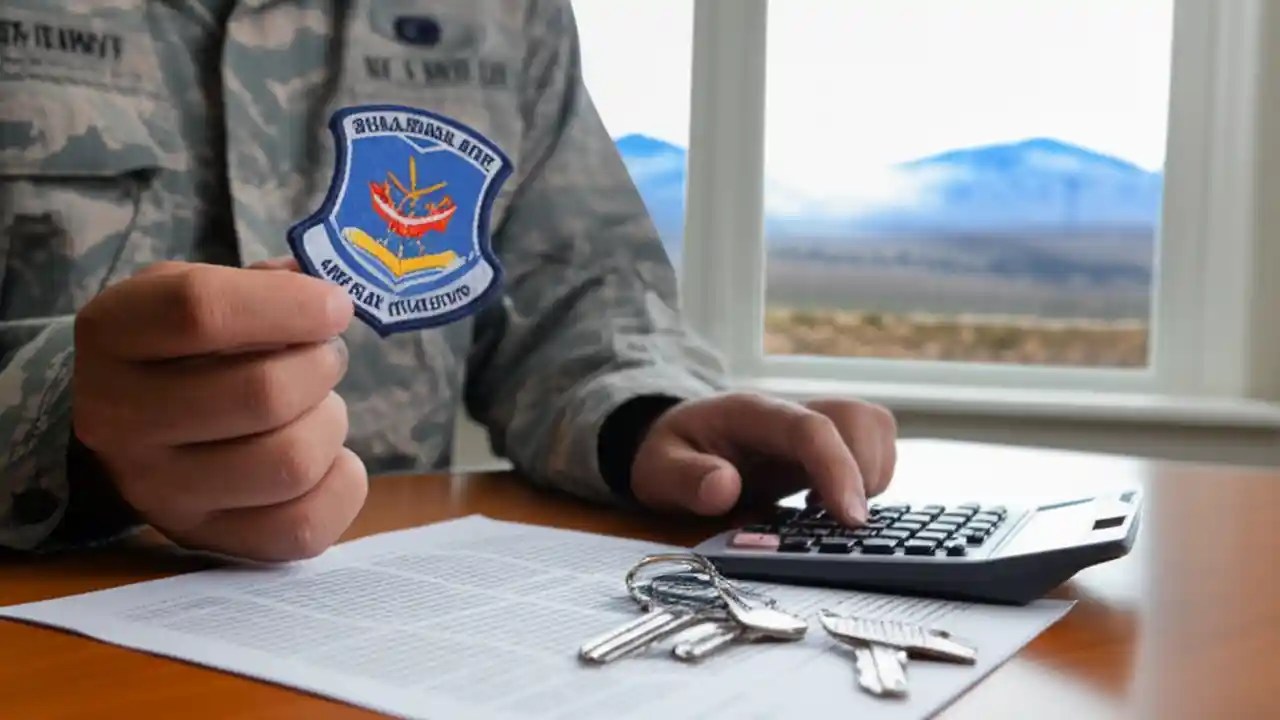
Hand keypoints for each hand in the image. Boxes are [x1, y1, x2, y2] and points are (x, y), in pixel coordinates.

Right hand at [72, 260, 366, 560]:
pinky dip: (341, 486)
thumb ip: (264, 283)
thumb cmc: (183, 347)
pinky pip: (303, 527)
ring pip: (290, 463)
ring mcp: (159, 493)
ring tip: (319, 407)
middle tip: (325, 357)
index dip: (288, 305)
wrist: (133, 425)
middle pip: (263, 394)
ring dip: (330, 424)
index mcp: (113, 335)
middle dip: (320, 367)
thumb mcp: (197, 290)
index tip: (335, 306)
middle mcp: (120, 421)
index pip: (201, 310)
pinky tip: (327, 459)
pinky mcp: (207, 541)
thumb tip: (330, 290)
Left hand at [629, 393, 896, 525]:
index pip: (810, 428)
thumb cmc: (670, 456)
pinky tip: (833, 505)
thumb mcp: (656, 471)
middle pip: (857, 417)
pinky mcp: (827, 443)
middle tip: (839, 521)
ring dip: (873, 474)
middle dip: (865, 472)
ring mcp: (812, 424)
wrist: (677, 444)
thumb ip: (685, 478)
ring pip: (873, 426)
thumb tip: (724, 488)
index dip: (837, 469)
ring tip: (833, 512)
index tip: (850, 518)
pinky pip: (873, 444)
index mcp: (750, 413)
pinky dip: (872, 477)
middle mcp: (789, 412)